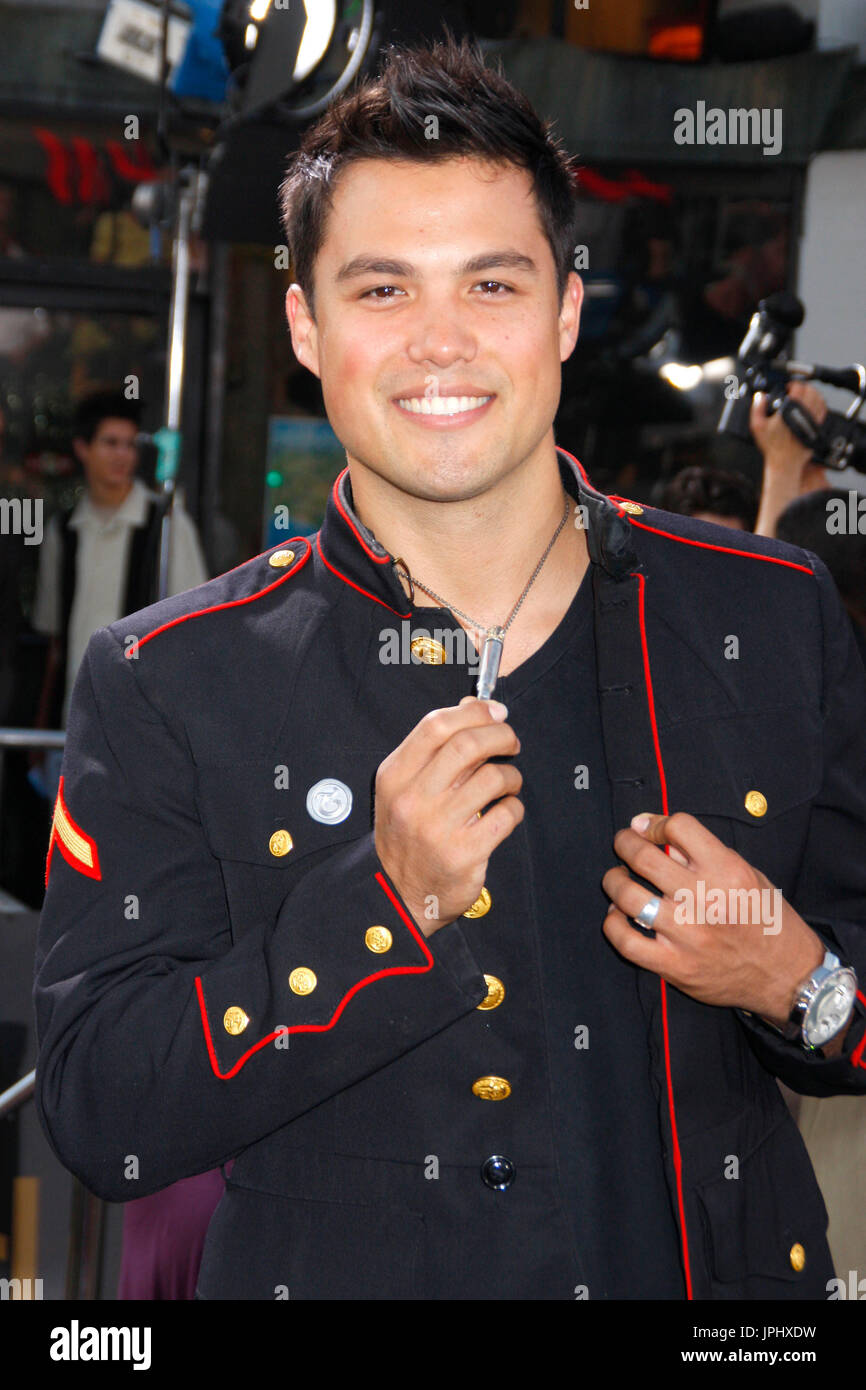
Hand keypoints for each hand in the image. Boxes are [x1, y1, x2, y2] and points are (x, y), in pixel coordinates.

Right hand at [374, 696, 522, 935]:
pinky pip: (505, 815)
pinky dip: (514, 808)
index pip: (436, 725)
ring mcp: (437, 828)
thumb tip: (472, 706)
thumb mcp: (405, 787)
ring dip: (511, 775)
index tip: (496, 713)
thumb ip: (434, 747)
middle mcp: (413, 799)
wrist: (397, 894)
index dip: (474, 712)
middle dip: (501, 735)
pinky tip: (505, 811)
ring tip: (508, 783)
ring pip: (492, 778)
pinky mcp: (463, 854)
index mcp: (395, 776)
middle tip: (511, 742)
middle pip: (467, 745)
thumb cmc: (407, 834)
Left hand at [601, 811, 824, 1025]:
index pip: (679, 827)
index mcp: (728, 871)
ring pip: (628, 896)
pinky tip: (617, 916)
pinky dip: (613, 924)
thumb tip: (659, 834)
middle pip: (644, 857)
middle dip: (625, 843)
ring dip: (614, 881)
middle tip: (623, 843)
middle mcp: (706, 899)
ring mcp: (688, 935)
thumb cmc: (769, 922)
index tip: (648, 828)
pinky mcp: (676, 966)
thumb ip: (706, 855)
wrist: (789, 976)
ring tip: (616, 879)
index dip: (657, 823)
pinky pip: (626, 942)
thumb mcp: (749, 876)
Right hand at [750, 382, 828, 490]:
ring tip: (805, 395)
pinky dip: (819, 404)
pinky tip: (813, 404)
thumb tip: (760, 396)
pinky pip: (823, 410)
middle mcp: (804, 414)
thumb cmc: (772, 446)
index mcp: (790, 411)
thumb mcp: (757, 426)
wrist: (784, 461)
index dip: (794, 384)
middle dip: (804, 387)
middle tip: (797, 389)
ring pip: (819, 399)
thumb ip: (757, 408)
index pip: (798, 389)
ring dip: (813, 393)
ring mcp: (812, 420)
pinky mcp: (817, 427)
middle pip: (811, 391)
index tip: (789, 387)